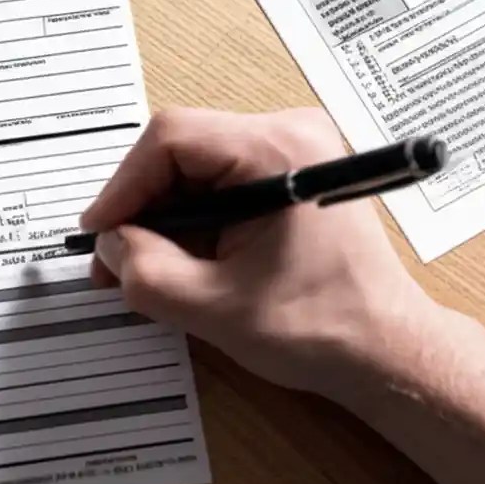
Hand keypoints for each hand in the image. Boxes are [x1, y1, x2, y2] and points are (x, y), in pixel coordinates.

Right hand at [81, 108, 436, 396]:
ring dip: (162, 215)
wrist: (385, 350)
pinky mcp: (290, 173)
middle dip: (140, 205)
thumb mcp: (212, 307)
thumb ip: (145, 272)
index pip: (172, 139)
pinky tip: (178, 258)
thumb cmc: (319, 328)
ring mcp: (293, 150)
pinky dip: (189, 218)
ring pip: (194, 166)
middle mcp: (290, 133)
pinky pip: (218, 180)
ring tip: (143, 266)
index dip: (123, 185)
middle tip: (114, 258)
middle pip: (181, 148)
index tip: (99, 231)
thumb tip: (109, 244)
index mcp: (280, 151)